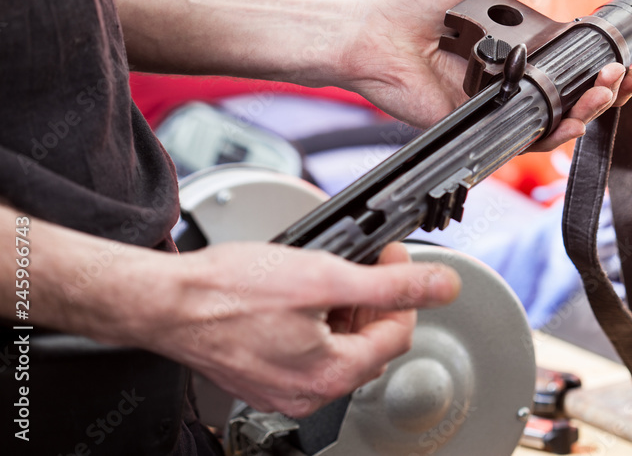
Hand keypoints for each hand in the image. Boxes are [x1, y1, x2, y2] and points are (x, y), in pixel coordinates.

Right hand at [146, 242, 459, 416]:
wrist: (167, 301)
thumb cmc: (229, 291)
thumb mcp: (324, 276)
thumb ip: (391, 284)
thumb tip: (442, 285)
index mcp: (331, 376)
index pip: (398, 335)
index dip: (404, 290)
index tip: (396, 259)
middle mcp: (309, 393)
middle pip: (370, 343)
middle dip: (376, 299)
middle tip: (367, 262)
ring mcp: (284, 388)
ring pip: (340, 347)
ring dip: (347, 308)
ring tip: (331, 274)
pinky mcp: (265, 375)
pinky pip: (309, 351)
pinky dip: (317, 321)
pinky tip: (304, 294)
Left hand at [331, 0, 631, 148]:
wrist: (377, 32)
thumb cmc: (417, 0)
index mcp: (519, 43)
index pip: (574, 59)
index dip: (604, 60)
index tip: (630, 54)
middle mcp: (514, 76)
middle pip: (574, 92)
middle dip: (609, 88)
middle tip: (626, 76)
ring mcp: (500, 102)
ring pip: (557, 118)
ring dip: (589, 109)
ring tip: (605, 91)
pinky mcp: (481, 124)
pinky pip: (524, 136)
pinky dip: (552, 132)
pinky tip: (572, 118)